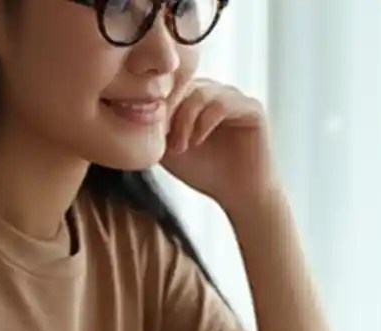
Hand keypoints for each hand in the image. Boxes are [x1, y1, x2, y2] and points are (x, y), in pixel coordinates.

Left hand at [161, 79, 280, 211]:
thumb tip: (128, 110)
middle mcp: (216, 92)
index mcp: (195, 97)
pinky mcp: (252, 108)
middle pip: (184, 84)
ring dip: (185, 120)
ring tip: (180, 147)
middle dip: (169, 111)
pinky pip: (223, 103)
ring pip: (201, 92)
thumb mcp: (168, 148)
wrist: (239, 196)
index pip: (170, 84)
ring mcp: (235, 98)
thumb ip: (153, 128)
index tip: (148, 130)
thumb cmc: (204, 172)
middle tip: (162, 140)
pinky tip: (197, 142)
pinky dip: (205, 121)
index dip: (156, 104)